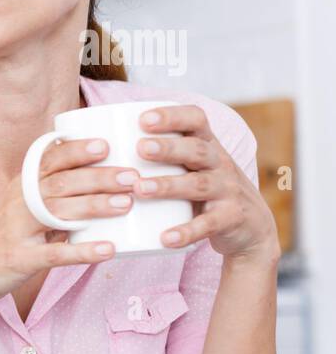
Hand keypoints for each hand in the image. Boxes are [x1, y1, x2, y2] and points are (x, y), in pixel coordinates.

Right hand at [0, 137, 137, 306]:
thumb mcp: (16, 206)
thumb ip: (48, 192)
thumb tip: (95, 179)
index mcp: (19, 187)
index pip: (48, 160)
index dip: (76, 150)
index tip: (106, 144)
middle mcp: (18, 204)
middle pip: (60, 183)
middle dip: (98, 177)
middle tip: (132, 176)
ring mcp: (18, 231)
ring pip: (59, 213)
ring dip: (95, 206)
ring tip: (127, 203)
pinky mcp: (20, 259)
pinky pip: (55, 254)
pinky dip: (83, 251)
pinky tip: (108, 249)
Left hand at [133, 105, 280, 263]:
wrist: (251, 227)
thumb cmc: (205, 191)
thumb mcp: (191, 166)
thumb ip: (162, 155)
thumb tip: (101, 146)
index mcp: (207, 145)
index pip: (196, 120)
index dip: (172, 116)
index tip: (143, 119)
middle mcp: (220, 163)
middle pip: (196, 150)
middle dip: (168, 147)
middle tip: (140, 148)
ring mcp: (228, 190)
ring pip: (199, 184)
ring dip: (168, 186)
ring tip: (139, 188)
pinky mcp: (231, 218)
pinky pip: (208, 224)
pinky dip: (187, 231)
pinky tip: (165, 237)